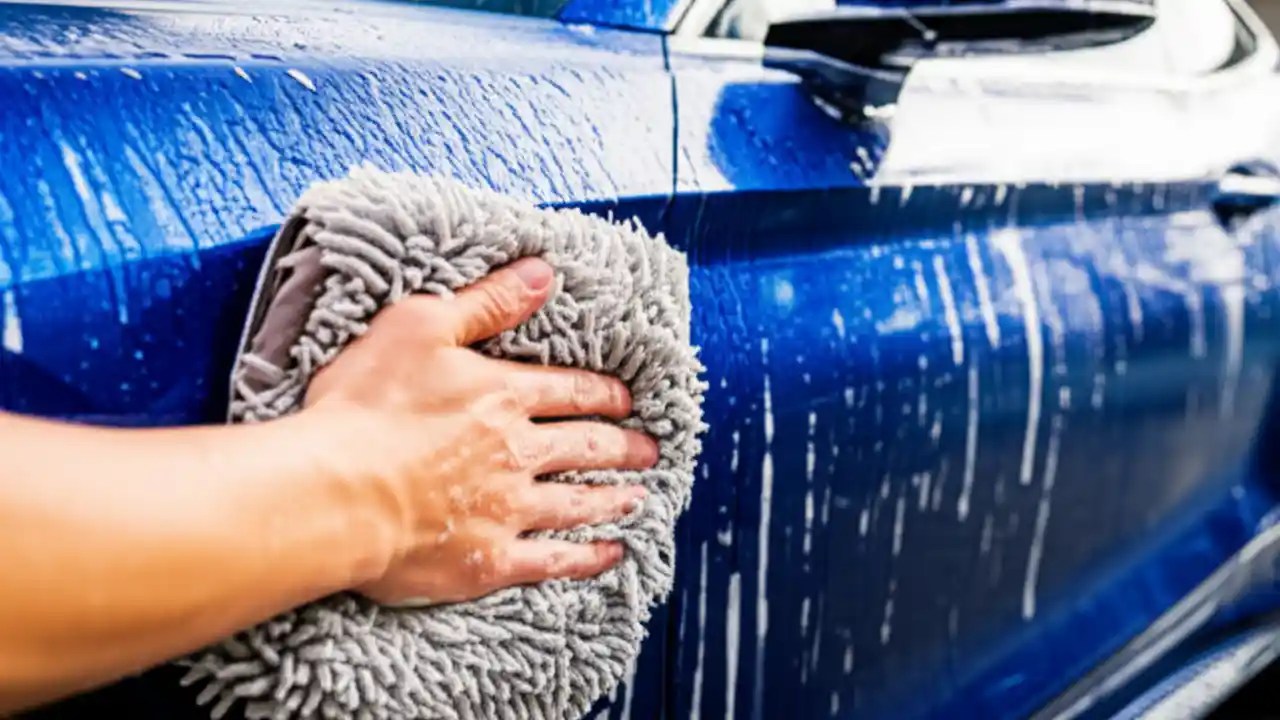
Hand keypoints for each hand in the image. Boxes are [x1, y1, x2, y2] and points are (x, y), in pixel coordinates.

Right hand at [303, 258, 654, 605]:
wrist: (335, 493)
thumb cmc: (365, 406)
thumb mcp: (419, 326)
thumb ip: (486, 301)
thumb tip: (543, 273)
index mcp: (504, 395)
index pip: (572, 390)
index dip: (604, 394)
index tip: (626, 401)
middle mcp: (518, 452)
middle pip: (586, 447)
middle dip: (623, 447)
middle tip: (649, 451)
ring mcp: (508, 509)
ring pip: (579, 502)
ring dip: (613, 497)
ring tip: (637, 497)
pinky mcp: (490, 560)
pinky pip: (554, 561)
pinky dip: (588, 558)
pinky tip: (609, 554)